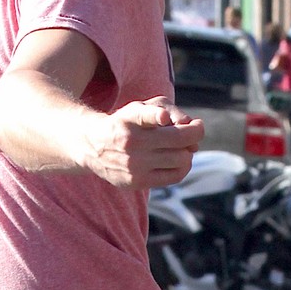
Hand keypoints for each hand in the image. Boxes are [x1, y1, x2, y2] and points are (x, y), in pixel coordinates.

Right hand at [84, 96, 203, 188]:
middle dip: (194, 133)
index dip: (157, 116)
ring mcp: (134, 165)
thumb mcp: (141, 107)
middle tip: (195, 129)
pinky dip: (184, 166)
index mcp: (130, 119)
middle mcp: (131, 142)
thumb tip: (191, 133)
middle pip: (178, 139)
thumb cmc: (128, 123)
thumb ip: (170, 111)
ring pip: (181, 159)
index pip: (145, 116)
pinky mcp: (137, 181)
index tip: (164, 117)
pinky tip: (179, 158)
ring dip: (188, 150)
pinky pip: (175, 176)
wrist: (94, 146)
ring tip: (183, 146)